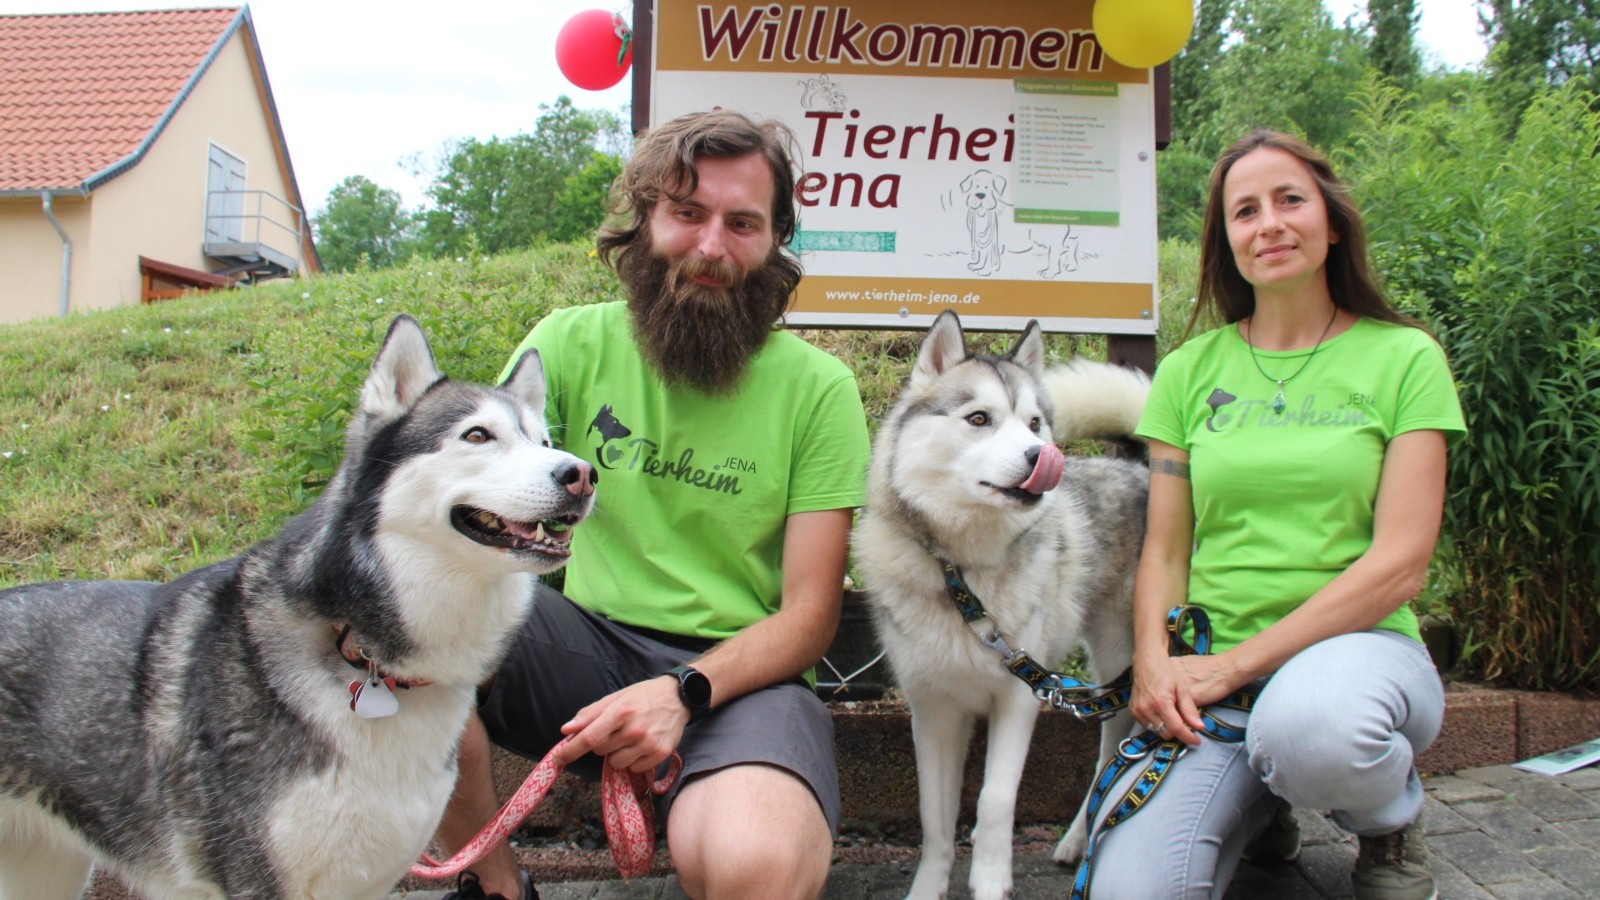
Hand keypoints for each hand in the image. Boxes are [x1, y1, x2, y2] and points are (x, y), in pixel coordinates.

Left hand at [550, 676, 687, 772]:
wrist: (679, 698)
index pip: (590, 737)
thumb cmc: (643, 696)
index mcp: (621, 712)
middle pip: (600, 751)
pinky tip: (641, 745)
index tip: (557, 759)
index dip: (571, 750)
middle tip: (615, 730)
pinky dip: (633, 761)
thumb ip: (590, 714)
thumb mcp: (616, 697)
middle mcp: (634, 730)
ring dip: (617, 754)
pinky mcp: (660, 754)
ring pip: (615, 763)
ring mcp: (648, 744)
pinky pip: (633, 769)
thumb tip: (566, 729)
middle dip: (602, 743)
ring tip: (630, 738)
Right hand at [1129, 653, 1212, 746]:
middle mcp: (1146, 708)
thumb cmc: (1167, 672)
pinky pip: (1147, 726)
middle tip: (1184, 721)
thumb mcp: (1183, 688)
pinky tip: (1161, 712)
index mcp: (1161, 702)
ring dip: (1166, 728)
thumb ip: (1190, 709)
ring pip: (1156, 731)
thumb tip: (1200, 727)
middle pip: (1166, 733)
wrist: (1147, 662)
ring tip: (1172, 714)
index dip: (1188, 737)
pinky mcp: (1132, 711)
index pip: (1176, 728)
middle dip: (1177, 731)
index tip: (1197, 742)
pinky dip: (1157, 723)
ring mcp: (1137, 711)